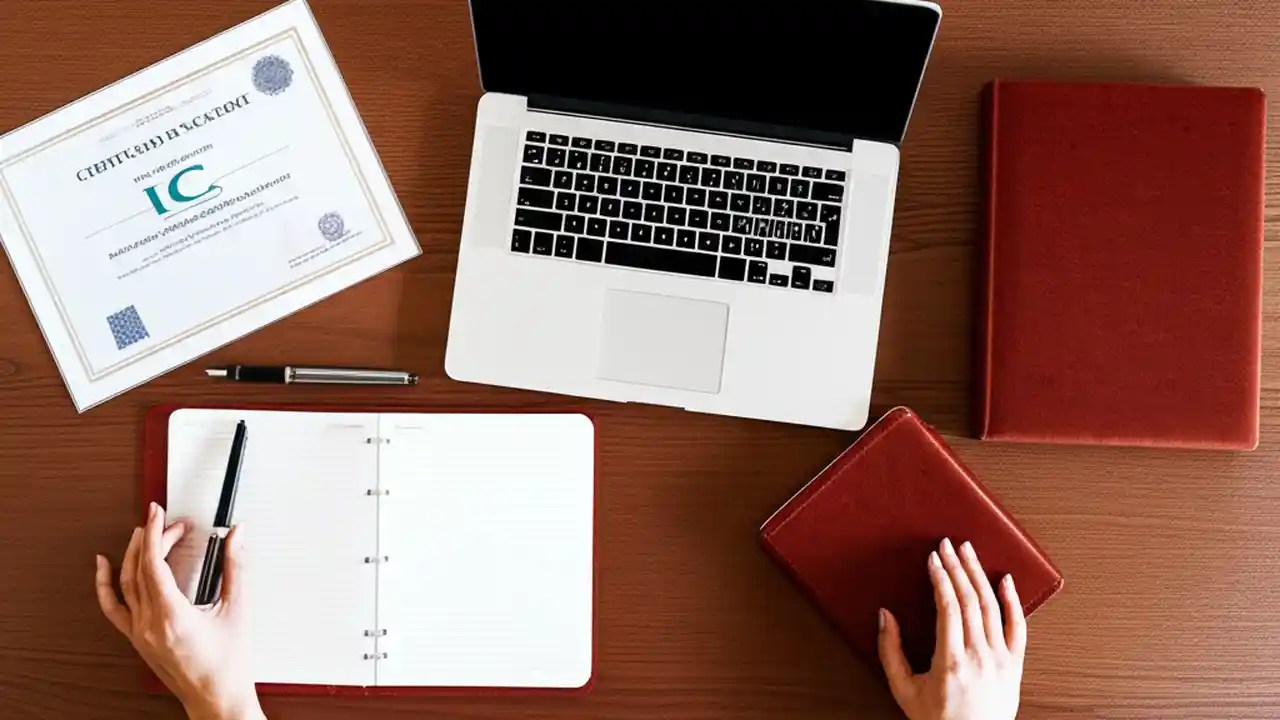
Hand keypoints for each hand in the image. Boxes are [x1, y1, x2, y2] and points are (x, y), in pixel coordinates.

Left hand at [94, 502, 264, 719]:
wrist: (217, 698)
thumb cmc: (228, 665)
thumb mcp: (238, 610)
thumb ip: (236, 567)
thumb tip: (236, 537)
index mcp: (172, 616)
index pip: (153, 563)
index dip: (155, 532)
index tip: (158, 512)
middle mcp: (149, 624)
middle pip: (140, 569)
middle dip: (153, 539)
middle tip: (173, 523)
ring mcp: (140, 633)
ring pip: (126, 584)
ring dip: (134, 555)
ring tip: (145, 533)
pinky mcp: (138, 639)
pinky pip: (114, 608)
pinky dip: (105, 585)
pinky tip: (103, 567)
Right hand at [878, 538, 1026, 719]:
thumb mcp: (903, 690)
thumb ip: (891, 651)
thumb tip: (886, 616)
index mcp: (950, 661)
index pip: (948, 607)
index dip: (940, 577)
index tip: (933, 558)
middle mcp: (979, 657)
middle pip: (969, 599)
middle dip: (957, 566)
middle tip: (947, 544)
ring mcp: (1000, 660)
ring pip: (992, 606)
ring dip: (978, 574)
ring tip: (968, 551)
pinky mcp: (1014, 665)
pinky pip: (1019, 626)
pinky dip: (1013, 600)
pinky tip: (1005, 579)